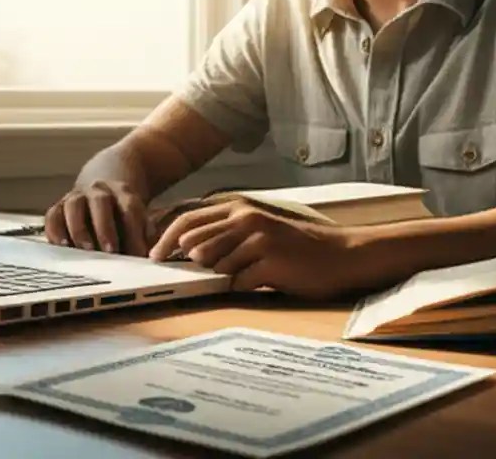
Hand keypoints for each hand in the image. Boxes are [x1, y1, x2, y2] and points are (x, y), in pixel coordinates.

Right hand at [43, 180, 152, 255]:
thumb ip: (145, 234)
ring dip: (79, 228)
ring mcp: (77, 195)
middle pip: (100, 202)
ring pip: (74, 205)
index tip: (137, 253)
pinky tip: (60, 246)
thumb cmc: (124, 212)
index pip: (129, 208)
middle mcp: (99, 190)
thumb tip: (150, 257)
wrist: (105, 182)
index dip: (134, 230)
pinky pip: (53, 214)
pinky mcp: (59, 206)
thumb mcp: (140, 217)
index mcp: (123, 191)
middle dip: (105, 227)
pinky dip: (54, 230)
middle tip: (110, 251)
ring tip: (84, 249)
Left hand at [149, 199, 381, 298]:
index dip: (165, 237)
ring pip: (214, 262)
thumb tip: (189, 249)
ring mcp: (258, 239)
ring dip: (216, 275)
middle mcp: (246, 218)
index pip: (189, 219)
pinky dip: (240, 287)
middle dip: (181, 260)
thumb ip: (228, 233)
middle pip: (194, 240)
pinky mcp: (271, 262)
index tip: (153, 255)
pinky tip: (256, 284)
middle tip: (173, 277)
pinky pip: (239, 281)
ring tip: (234, 276)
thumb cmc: (298, 246)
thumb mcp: (260, 229)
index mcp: (240, 207)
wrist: (343, 255)